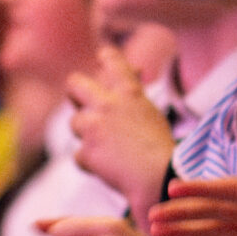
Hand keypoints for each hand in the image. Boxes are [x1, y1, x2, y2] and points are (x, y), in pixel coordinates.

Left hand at [67, 45, 174, 216]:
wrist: (158, 178)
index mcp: (129, 92)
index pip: (112, 61)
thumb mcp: (150, 114)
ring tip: (107, 149)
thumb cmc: (161, 150)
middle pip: (74, 84)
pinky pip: (79, 155)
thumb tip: (130, 82)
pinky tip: (107, 169)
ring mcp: (94, 126)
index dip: (105, 58)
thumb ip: (132, 99)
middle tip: (79, 102)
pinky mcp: (86, 151)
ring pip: (75, 123)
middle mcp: (107, 104)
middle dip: (74, 93)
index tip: (102, 57)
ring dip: (86, 135)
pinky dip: (90, 163)